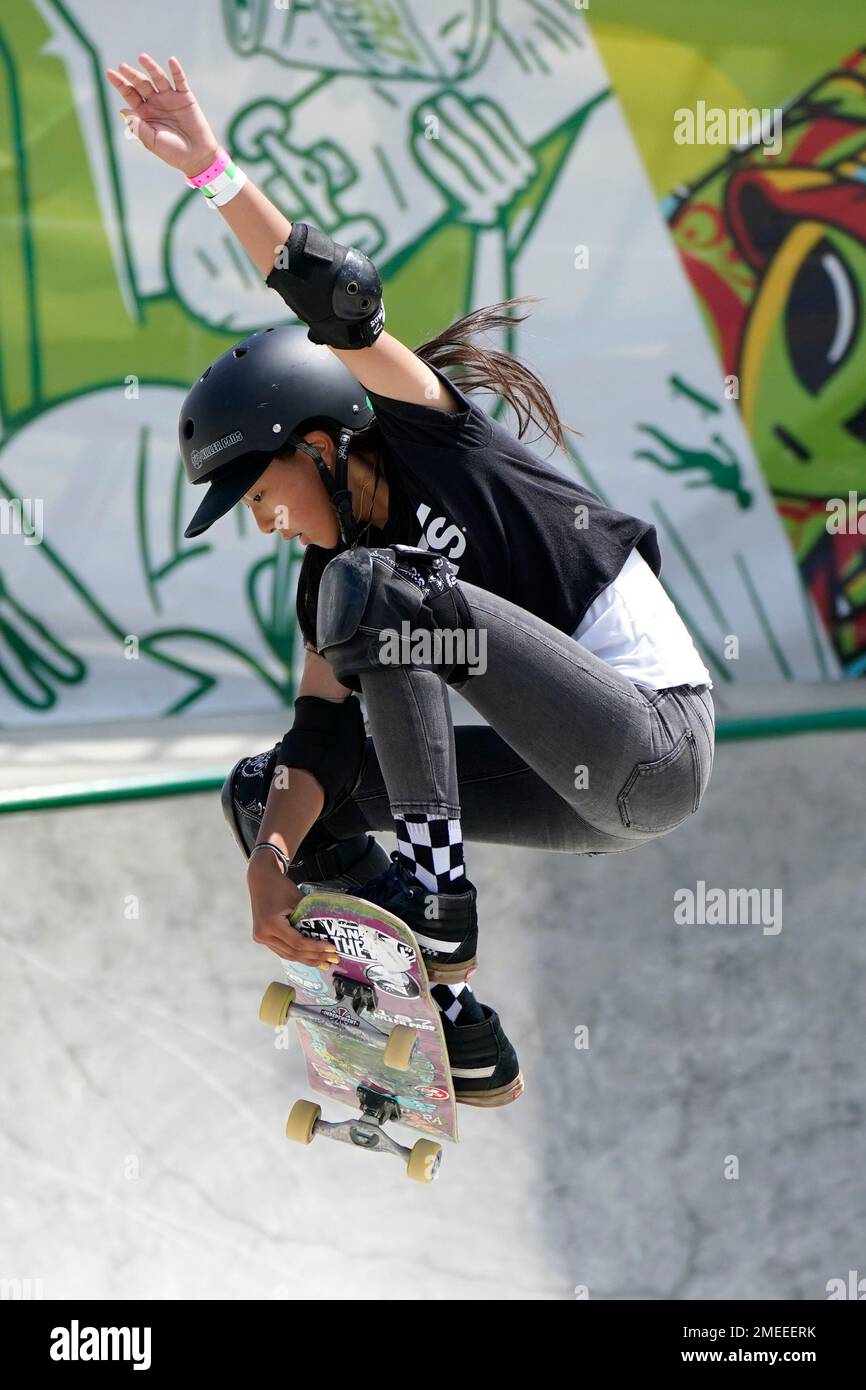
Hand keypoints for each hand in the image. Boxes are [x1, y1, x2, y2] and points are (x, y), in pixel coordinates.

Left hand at [105, 53, 220, 177]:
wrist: (196, 157)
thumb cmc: (172, 152)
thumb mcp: (151, 141)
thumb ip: (138, 127)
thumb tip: (123, 110)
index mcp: (144, 113)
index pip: (129, 94)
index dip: (120, 83)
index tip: (110, 73)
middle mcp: (155, 102)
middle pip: (141, 84)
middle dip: (132, 75)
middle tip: (123, 67)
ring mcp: (170, 98)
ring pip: (158, 78)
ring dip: (151, 67)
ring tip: (142, 57)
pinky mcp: (185, 97)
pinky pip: (180, 81)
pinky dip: (176, 71)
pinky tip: (171, 61)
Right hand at [247, 854, 338, 967]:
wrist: (261, 880)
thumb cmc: (279, 886)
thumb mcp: (298, 900)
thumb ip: (309, 918)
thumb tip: (328, 933)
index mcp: (271, 925)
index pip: (298, 943)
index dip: (316, 948)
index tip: (332, 948)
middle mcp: (263, 935)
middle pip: (293, 952)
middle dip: (315, 957)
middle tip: (332, 959)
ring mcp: (261, 938)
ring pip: (287, 955)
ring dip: (307, 959)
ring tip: (324, 962)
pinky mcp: (262, 937)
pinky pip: (282, 950)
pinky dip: (296, 954)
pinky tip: (309, 958)